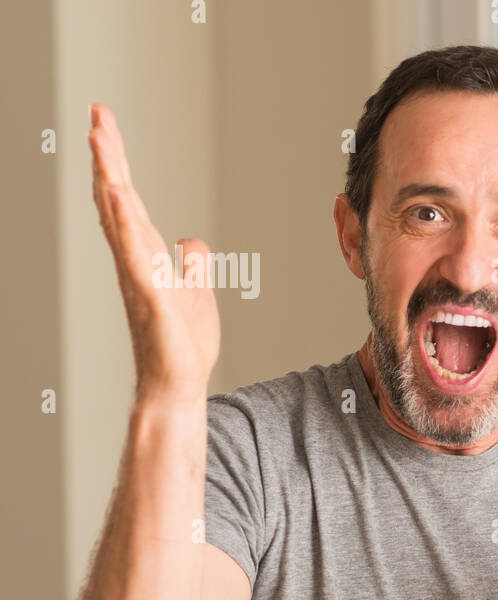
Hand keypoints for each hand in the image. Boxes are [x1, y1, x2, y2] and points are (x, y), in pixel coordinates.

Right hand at [90, 104, 218, 404]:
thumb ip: (192, 263)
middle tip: (97, 113)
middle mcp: (135, 261)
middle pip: (117, 198)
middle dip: (109, 155)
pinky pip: (136, 254)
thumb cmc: (181, 344)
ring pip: (121, 218)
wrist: (176, 386)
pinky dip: (127, 224)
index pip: (127, 200)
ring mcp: (139, 277)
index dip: (117, 162)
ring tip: (101, 139)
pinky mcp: (151, 297)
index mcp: (146, 256)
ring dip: (112, 177)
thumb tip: (191, 239)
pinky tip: (119, 196)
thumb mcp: (197, 292)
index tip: (105, 125)